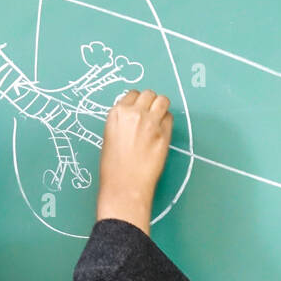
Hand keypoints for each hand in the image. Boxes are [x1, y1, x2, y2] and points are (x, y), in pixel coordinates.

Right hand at [96, 89, 173, 235]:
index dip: (138, 102)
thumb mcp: (111, 137)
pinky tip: (161, 133)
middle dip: (150, 102)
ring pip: (162, 101)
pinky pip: (170, 118)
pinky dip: (167, 122)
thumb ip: (123, 122)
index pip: (132, 94)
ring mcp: (150, 122)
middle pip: (149, 94)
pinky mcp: (164, 134)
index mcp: (117, 114)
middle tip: (151, 115)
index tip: (140, 110)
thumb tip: (135, 117)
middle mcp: (134, 114)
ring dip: (161, 107)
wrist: (125, 186)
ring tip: (158, 120)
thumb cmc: (114, 168)